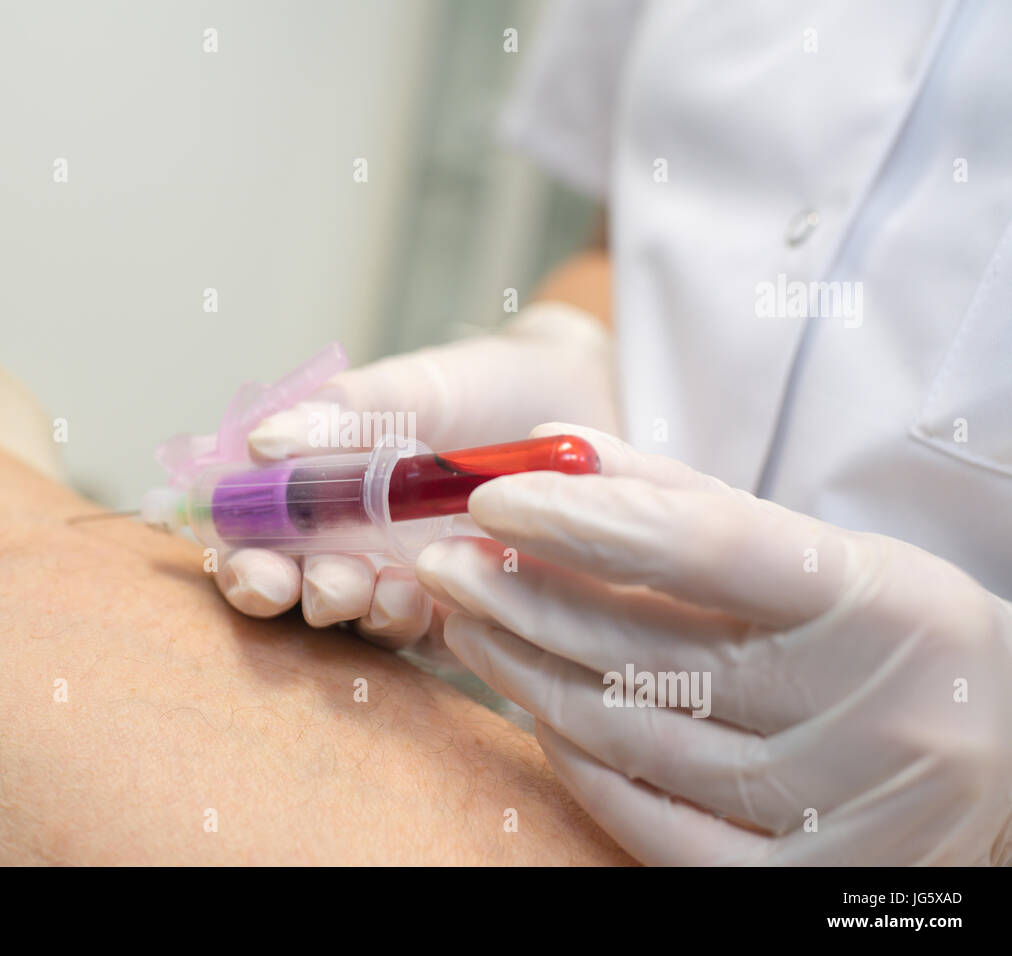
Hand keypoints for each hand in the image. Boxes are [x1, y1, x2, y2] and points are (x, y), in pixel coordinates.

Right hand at [216, 301, 618, 648]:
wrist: (575, 394)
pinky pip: (430, 641)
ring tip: (381, 590)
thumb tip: (261, 443)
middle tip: (326, 583)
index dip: (241, 562)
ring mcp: (406, 583)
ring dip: (359, 613)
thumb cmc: (476, 387)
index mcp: (318, 497)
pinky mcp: (465, 611)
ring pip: (359, 622)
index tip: (252, 562)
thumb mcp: (405, 388)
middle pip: (298, 593)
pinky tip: (429, 602)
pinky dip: (419, 626)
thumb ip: (338, 414)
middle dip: (300, 597)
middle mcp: (351, 548)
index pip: (254, 541)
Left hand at [416, 423, 1011, 863]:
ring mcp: (836, 814)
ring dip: (527, 672)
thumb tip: (553, 451)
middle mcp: (869, 715)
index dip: (584, 519)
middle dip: (522, 598)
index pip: (707, 547)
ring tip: (470, 622)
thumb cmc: (890, 638)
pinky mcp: (798, 886)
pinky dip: (575, 760)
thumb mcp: (819, 554)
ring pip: (631, 736)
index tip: (493, 495)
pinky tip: (531, 707)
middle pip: (648, 650)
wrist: (1002, 764)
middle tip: (448, 562)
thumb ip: (683, 501)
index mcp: (882, 605)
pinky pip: (646, 821)